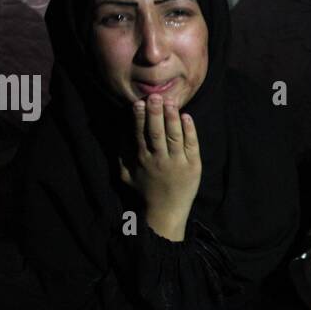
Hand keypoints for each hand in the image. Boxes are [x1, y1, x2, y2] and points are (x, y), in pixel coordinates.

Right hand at [119, 94, 200, 237]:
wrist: (165, 212)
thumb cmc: (144, 192)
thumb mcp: (125, 175)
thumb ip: (120, 154)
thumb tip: (117, 132)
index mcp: (142, 160)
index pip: (140, 135)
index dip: (139, 118)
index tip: (138, 103)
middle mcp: (159, 160)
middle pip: (157, 133)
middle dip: (155, 114)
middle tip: (154, 96)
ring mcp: (177, 163)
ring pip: (174, 137)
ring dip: (172, 118)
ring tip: (170, 102)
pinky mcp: (193, 167)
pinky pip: (192, 146)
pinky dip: (190, 131)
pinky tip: (187, 117)